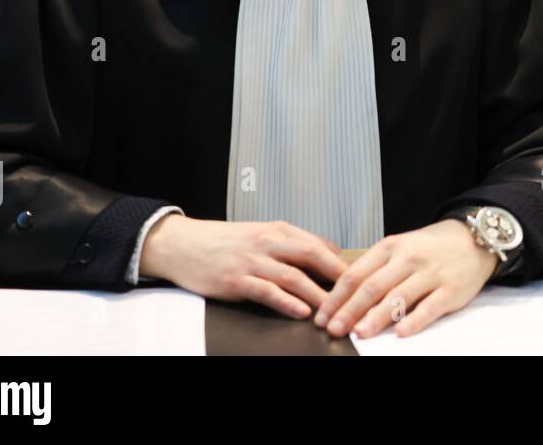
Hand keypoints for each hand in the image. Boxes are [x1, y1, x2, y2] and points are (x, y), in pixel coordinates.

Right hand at [139, 215, 346, 317]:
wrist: (183, 244)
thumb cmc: (225, 242)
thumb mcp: (262, 233)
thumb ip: (292, 244)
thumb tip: (329, 254)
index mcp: (279, 230)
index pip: (319, 245)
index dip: (341, 263)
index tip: (359, 279)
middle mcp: (269, 242)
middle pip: (313, 257)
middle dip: (338, 278)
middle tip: (357, 296)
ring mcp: (252, 261)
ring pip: (294, 277)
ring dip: (317, 296)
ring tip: (335, 311)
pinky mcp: (236, 280)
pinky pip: (267, 291)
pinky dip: (287, 302)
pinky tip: (301, 312)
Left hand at [313, 219, 498, 339]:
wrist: (473, 239)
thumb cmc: (430, 248)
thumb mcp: (400, 248)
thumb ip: (375, 269)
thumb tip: (343, 298)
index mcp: (390, 247)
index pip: (356, 273)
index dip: (336, 297)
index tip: (323, 317)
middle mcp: (408, 259)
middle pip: (373, 286)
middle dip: (350, 310)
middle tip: (334, 329)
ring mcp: (430, 274)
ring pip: (398, 297)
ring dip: (376, 317)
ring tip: (360, 333)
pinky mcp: (450, 290)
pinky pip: (430, 307)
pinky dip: (414, 320)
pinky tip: (401, 333)